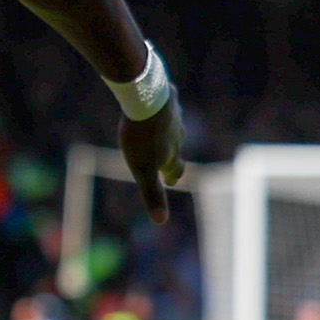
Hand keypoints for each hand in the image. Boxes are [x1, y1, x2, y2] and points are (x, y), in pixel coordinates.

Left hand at [122, 101, 184, 223]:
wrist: (148, 99)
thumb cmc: (143, 137)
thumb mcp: (142, 170)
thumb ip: (152, 194)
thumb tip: (161, 221)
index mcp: (170, 153)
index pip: (174, 169)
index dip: (172, 176)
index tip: (171, 180)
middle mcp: (176, 135)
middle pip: (175, 148)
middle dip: (171, 156)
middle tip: (167, 161)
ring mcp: (173, 115)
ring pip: (172, 127)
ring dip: (168, 133)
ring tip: (161, 134)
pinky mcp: (166, 97)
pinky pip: (166, 105)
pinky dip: (161, 110)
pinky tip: (155, 106)